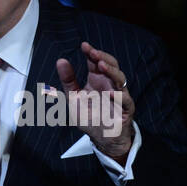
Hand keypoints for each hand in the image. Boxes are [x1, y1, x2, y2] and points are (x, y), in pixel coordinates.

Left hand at [54, 41, 134, 160]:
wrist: (102, 139)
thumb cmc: (90, 117)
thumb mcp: (74, 98)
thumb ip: (68, 81)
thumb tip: (60, 61)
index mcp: (97, 80)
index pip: (96, 62)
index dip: (91, 53)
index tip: (84, 46)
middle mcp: (109, 85)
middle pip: (111, 65)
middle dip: (102, 57)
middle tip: (92, 52)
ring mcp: (119, 96)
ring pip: (120, 79)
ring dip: (111, 71)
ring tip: (101, 65)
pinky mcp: (126, 110)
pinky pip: (126, 101)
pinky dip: (119, 96)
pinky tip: (110, 93)